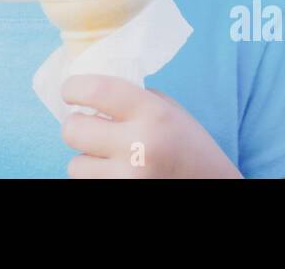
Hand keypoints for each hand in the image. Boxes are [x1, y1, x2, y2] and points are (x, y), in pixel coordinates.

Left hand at [59, 74, 242, 178]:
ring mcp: (129, 179)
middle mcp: (139, 147)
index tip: (70, 91)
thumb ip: (129, 98)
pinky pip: (86, 184)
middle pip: (72, 130)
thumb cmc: (187, 144)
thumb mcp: (167, 109)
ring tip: (111, 157)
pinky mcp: (122, 196)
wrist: (214, 185)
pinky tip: (116, 172)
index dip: (73, 88)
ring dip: (86, 160)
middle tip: (89, 126)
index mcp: (153, 114)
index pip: (95, 90)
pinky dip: (96, 177)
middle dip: (76, 126)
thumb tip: (85, 93)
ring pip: (75, 165)